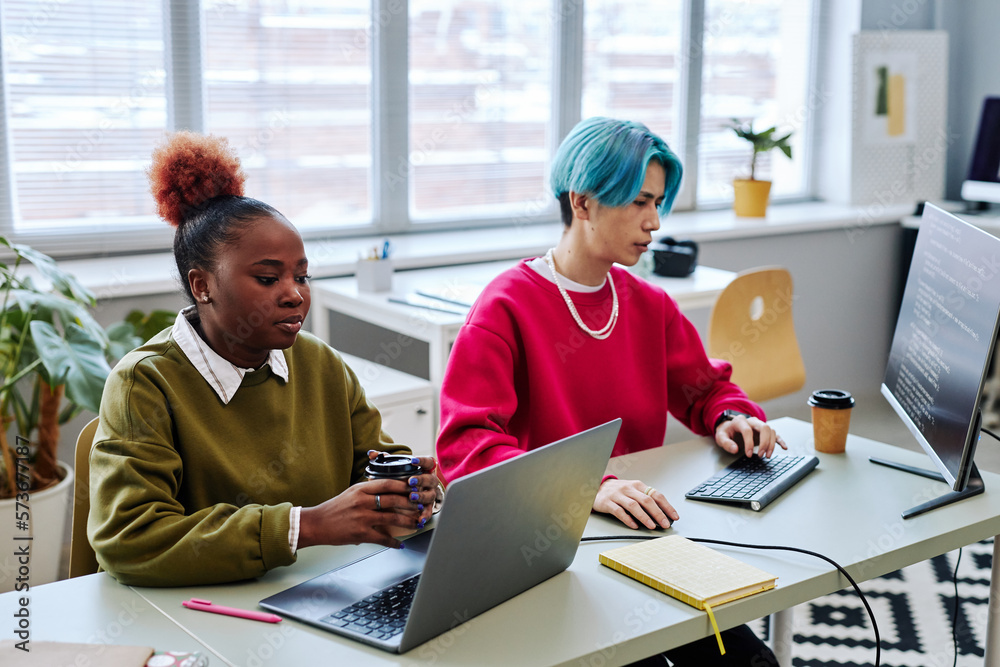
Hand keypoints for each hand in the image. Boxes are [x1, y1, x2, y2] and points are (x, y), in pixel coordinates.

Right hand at [298, 454, 441, 549]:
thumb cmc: (333, 509)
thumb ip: (367, 491)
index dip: (404, 485)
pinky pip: (382, 537)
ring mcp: (362, 518)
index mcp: (360, 489)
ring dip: (407, 521)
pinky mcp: (360, 534)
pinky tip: (400, 544)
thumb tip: (386, 490)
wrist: (315, 524)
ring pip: (392, 518)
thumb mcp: (350, 493)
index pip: (387, 483)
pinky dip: (393, 542)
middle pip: (393, 499)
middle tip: (421, 505)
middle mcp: (362, 501)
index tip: (414, 487)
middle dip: (410, 503)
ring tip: (416, 523)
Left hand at [367, 451, 441, 522]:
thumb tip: (372, 454)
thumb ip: (384, 461)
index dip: (422, 461)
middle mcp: (429, 482)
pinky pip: (429, 512)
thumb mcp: (394, 470)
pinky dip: (425, 515)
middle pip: (431, 479)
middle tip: (411, 481)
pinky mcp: (427, 508)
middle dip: (421, 480)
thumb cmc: (400, 481)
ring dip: (422, 496)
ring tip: (412, 497)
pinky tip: (419, 518)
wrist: (407, 498)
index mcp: (423, 470)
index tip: (413, 461)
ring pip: (430, 495)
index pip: (428, 462)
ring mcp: (430, 495)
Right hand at [592, 478, 678, 529]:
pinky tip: (634, 525)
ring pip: (634, 506)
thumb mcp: (633, 490)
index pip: (656, 495)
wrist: (596, 487)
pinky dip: (628, 519)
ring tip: (652, 526)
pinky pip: (619, 512)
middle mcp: (628, 489)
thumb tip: (662, 514)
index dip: (667, 506)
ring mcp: (618, 495)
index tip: (674, 516)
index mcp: (638, 485)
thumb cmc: (618, 491)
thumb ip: (645, 499)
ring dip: (645, 517)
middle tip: (665, 524)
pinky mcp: (607, 503)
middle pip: (646, 500)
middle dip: (658, 513)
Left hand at [715, 415, 785, 457]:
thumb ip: (726, 443)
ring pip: (771, 431)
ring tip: (767, 456)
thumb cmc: (726, 432)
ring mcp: (759, 425)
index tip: (749, 454)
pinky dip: (780, 440)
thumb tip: (735, 449)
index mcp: (740, 421)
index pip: (748, 431)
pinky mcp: (764, 431)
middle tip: (761, 455)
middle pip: (764, 427)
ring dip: (771, 444)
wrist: (729, 427)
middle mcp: (752, 421)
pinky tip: (784, 447)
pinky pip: (775, 434)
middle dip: (765, 442)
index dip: (749, 443)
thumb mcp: (720, 437)